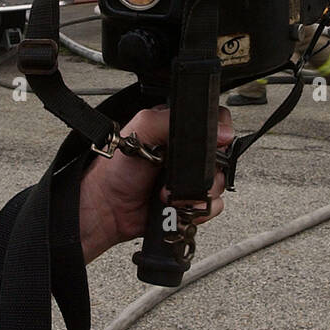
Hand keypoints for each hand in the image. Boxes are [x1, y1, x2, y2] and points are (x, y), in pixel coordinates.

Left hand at [77, 106, 233, 261]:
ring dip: (200, 191)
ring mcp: (191, 180)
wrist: (107, 209)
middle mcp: (189, 154)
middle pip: (221, 156)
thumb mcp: (143, 129)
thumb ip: (174, 120)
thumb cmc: (116, 169)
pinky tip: (178, 206)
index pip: (214, 124)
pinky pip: (212, 206)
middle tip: (184, 174)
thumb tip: (218, 130)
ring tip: (171, 193)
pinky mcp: (191, 203)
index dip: (219, 134)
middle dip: (209, 169)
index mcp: (179, 130)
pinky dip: (199, 209)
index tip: (213, 144)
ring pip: (219, 183)